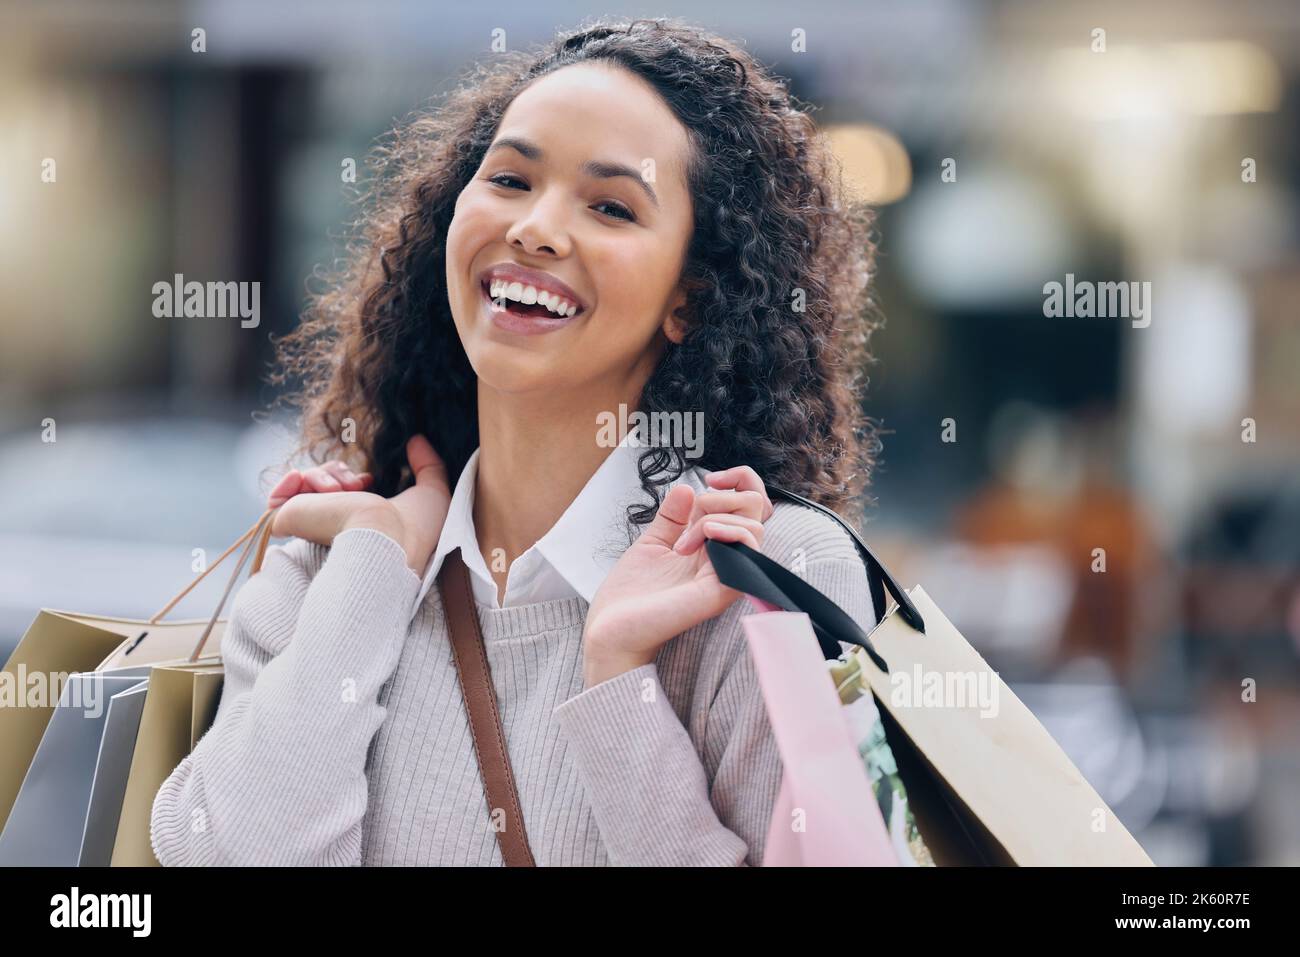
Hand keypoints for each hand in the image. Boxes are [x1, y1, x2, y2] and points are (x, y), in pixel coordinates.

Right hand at [266, 436, 451, 574]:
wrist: (386, 539)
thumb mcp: (433, 492)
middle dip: (338, 471)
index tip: (369, 481)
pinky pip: (278, 494)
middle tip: (356, 486)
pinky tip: (314, 488)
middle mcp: (330, 522)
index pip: (341, 489)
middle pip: (322, 479)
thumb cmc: (415, 528)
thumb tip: (416, 439)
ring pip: (305, 479)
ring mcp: (310, 521)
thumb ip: (429, 465)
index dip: (353, 476)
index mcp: (357, 519)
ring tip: (340, 493)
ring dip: (325, 475)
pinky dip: (292, 481)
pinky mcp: (290, 519)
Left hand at [581, 466, 772, 686]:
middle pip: (757, 508)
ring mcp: (726, 574)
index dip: (740, 479)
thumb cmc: (629, 596)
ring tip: (682, 543)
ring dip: (715, 517)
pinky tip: (700, 538)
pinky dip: (726, 531)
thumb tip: (687, 488)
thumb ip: (671, 517)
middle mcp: (724, 559)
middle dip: (723, 496)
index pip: (750, 504)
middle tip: (691, 517)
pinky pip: (747, 549)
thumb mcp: (652, 543)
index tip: (711, 478)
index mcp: (711, 546)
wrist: (611, 629)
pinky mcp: (723, 589)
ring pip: (754, 526)